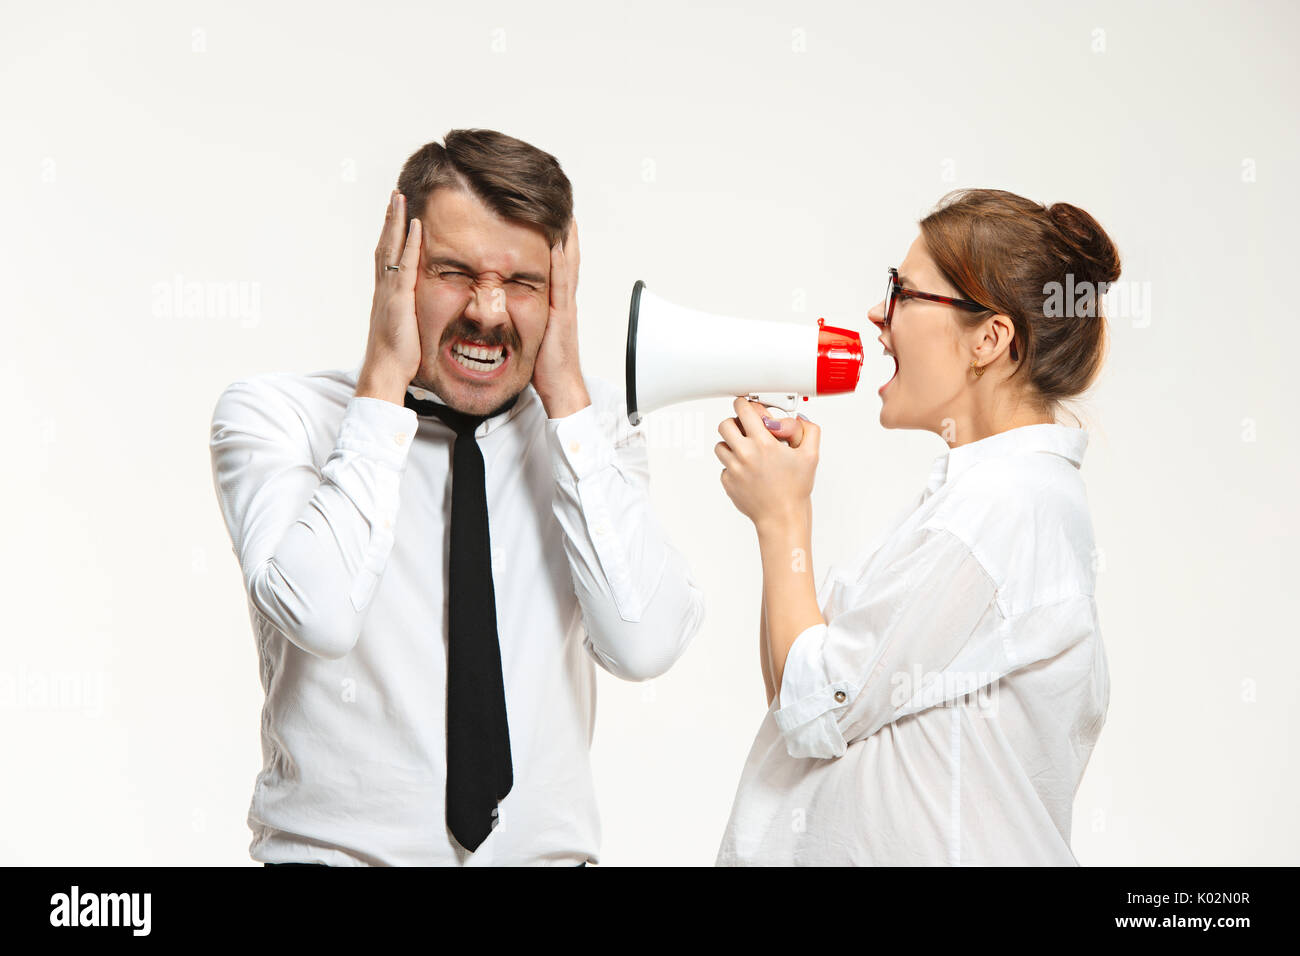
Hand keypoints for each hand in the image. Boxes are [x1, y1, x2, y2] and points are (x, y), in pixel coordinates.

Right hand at [357, 189, 422, 403]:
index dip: (390, 234)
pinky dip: (410, 244)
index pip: (387, 256)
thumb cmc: (397, 357)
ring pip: (391, 248)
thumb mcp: (405, 329)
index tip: (394, 214)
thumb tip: (417, 312)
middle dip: (390, 219)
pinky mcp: (399, 299)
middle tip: (394, 195)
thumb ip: (410, 315)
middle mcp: (383, 288)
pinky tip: (415, 225)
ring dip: (396, 221)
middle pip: (384, 244)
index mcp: (386, 294)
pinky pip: (405, 265)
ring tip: (399, 198)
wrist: (385, 371)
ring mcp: (389, 291)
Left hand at [531, 217, 589, 417]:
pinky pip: (561, 284)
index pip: (557, 266)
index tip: (553, 218)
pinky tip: (558, 245)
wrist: (560, 386)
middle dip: (566, 232)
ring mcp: (564, 306)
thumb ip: (523, 317)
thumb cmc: (545, 367)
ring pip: (568, 265)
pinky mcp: (561, 315)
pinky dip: (562, 263)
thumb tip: (506, 306)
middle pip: (567, 258)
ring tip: (565, 214)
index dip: (557, 242)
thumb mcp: (530, 335)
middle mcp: (563, 300)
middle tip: (564, 205)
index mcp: (555, 304)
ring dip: (567, 239)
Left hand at [715, 398, 820, 529]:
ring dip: (731, 444)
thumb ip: (809, 430)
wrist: (782, 517)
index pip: (743, 410)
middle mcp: (744, 454)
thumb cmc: (795, 489)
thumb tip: (799, 418)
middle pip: (725, 424)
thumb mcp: (811, 456)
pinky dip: (733, 465)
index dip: (745, 405)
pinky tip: (748, 470)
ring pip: (720, 445)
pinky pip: (724, 466)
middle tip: (745, 428)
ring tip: (747, 450)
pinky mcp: (728, 482)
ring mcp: (733, 469)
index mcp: (763, 443)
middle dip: (735, 423)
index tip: (747, 407)